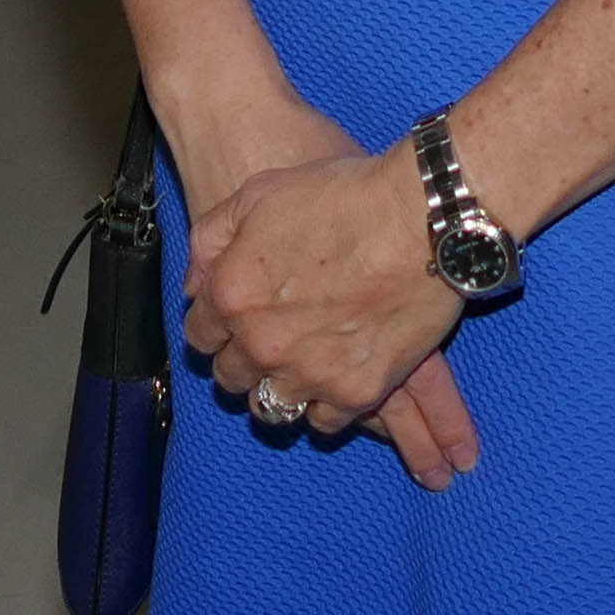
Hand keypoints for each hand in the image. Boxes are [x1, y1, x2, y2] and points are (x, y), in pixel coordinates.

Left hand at [187, 126, 475, 487]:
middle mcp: (262, 342)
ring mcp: (309, 372)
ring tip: (295, 370)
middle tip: (266, 345)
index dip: (213, 327)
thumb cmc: (343, 197)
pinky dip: (324, 405)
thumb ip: (213, 239)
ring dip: (277, 389)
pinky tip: (332, 383)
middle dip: (241, 360)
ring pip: (272, 407)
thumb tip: (195, 282)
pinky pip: (324, 421)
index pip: (199, 335)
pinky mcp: (357, 390)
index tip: (229, 323)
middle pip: (231, 376)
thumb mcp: (259, 194)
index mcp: (232, 294)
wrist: (419, 218)